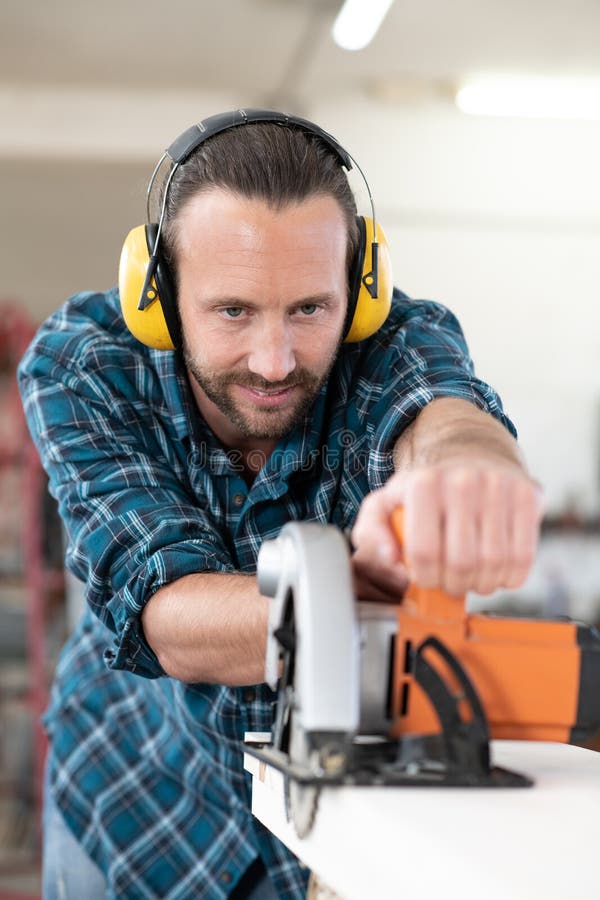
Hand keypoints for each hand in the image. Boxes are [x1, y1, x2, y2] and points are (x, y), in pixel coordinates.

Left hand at [352, 461, 542, 596]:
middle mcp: (463, 480)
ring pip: (494, 563)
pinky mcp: (528, 495)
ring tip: (474, 579)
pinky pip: (523, 556)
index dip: (425, 578)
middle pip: (461, 563)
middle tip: (451, 584)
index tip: (426, 578)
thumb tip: (390, 558)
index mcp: (424, 483)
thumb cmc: (426, 488)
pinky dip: (511, 577)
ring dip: (483, 584)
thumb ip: (372, 531)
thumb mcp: (387, 502)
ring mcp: (499, 486)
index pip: (424, 553)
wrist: (470, 451)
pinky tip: (499, 572)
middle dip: (454, 585)